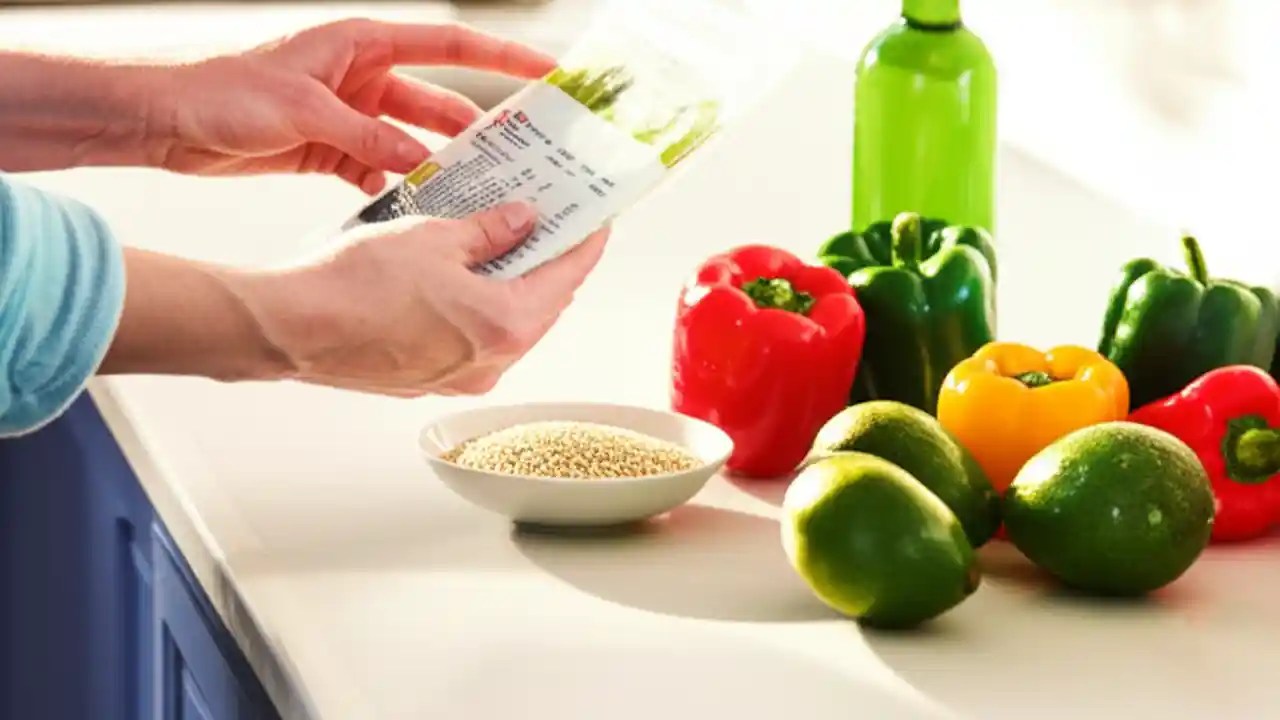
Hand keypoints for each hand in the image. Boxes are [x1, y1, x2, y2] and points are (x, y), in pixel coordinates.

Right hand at [103, 203, 608, 396]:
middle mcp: (491, 362)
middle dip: (548, 260)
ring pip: (506, 324)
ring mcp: (459, 377)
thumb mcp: (435, 236)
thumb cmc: (356, 286)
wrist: (291, 329)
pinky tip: (461, 274)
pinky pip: (470, 339)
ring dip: (510, 284)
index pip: (569, 275)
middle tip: (549, 221)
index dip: (586, 241)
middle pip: (543, 304)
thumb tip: (522, 220)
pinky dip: (476, 307)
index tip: (596, 219)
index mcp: (506, 325)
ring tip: (502, 240)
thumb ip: (489, 231)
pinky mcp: (428, 379)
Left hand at [142, 19, 555, 192]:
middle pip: (438, 102)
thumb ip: (369, 137)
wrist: (164, 118)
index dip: (504, 56)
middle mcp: (362, 76)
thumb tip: (421, 163)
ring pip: (411, 142)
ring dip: (436, 166)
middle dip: (476, 129)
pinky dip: (393, 189)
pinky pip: (378, 169)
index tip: (549, 73)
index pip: (451, 46)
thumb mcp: (305, 111)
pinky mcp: (329, 149)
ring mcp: (347, 115)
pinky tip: (410, 210)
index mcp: (363, 44)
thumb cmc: (222, 89)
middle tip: (520, 155)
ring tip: (474, 192)